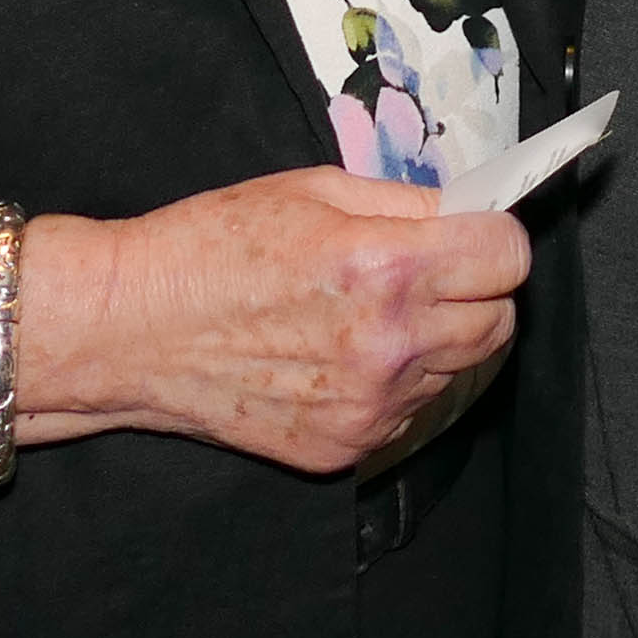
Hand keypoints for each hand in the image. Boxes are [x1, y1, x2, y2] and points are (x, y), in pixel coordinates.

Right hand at [20, 169, 528, 477]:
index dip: (493, 239)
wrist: (130, 329)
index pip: (508, 258)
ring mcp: (369, 405)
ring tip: (369, 315)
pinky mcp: (345, 447)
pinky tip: (339, 355)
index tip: (473, 235)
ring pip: (458, 369)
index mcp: (387, 267)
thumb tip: (466, 212)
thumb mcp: (315, 190)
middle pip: (498, 321)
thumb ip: (406, 203)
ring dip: (436, 340)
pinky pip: (408, 411)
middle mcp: (389, 343)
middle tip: (429, 273)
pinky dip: (393, 384)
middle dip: (475, 291)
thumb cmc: (210, 247)